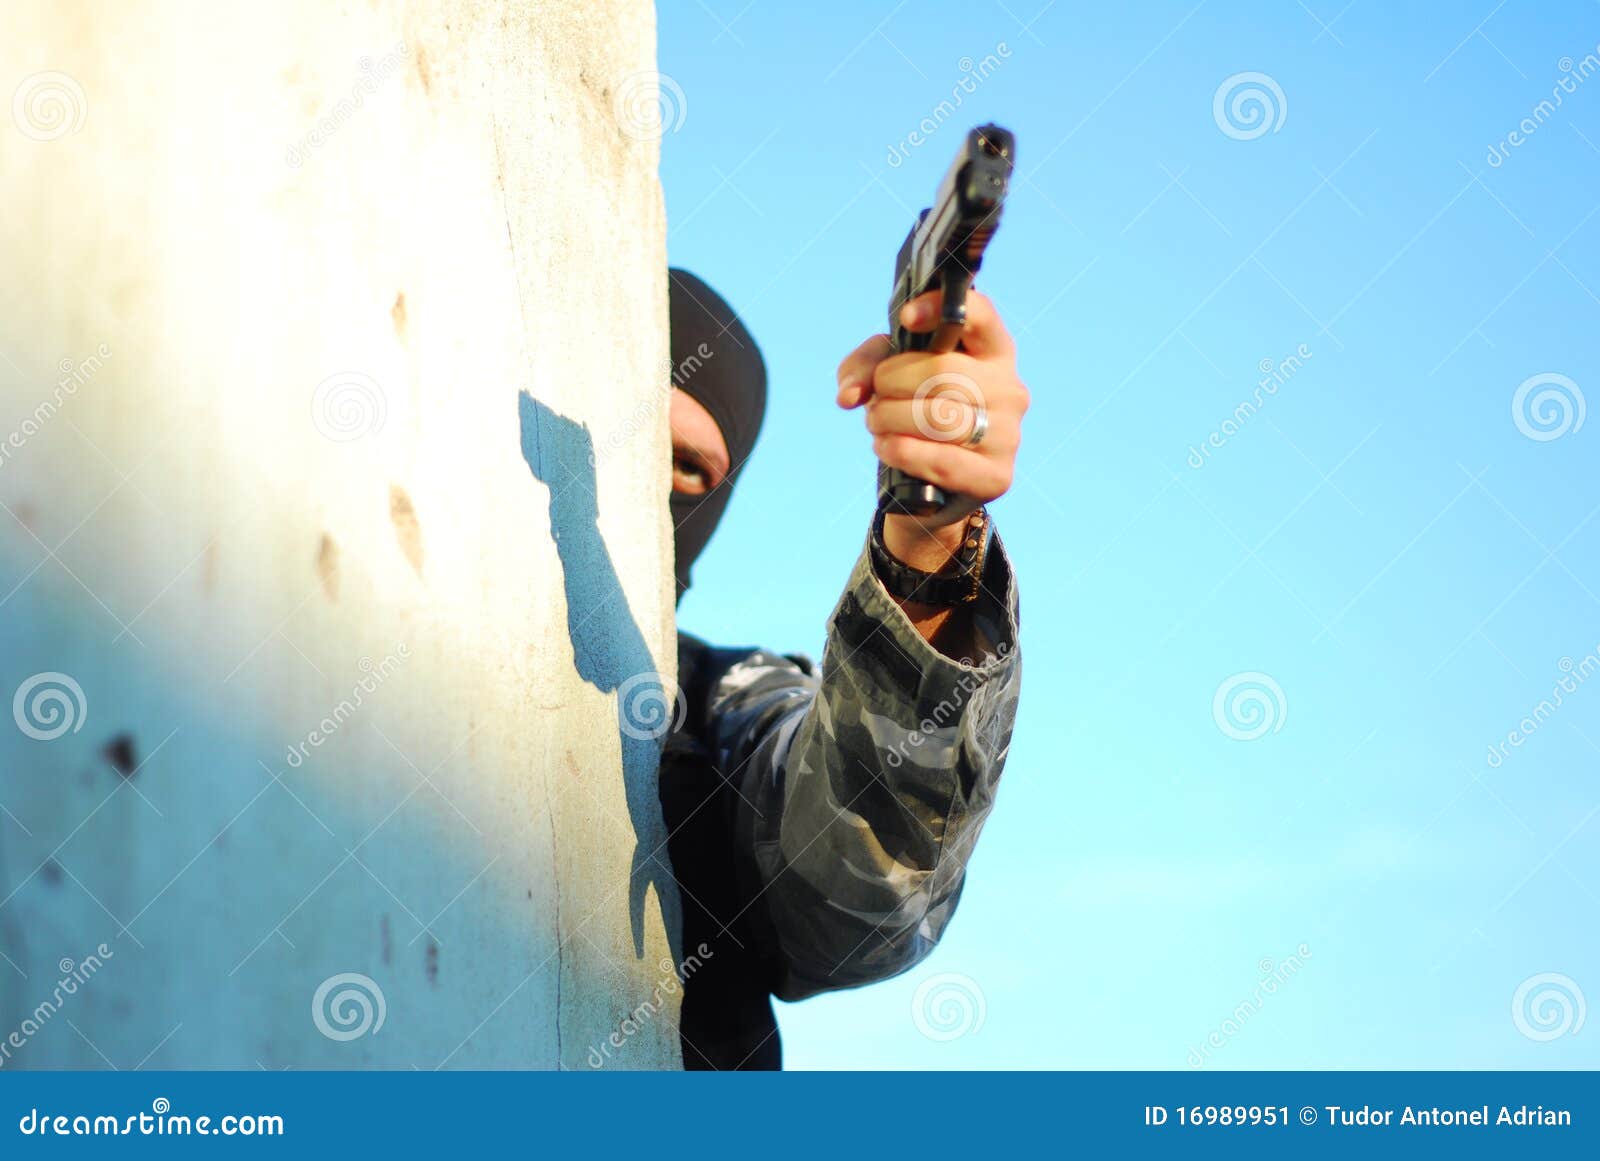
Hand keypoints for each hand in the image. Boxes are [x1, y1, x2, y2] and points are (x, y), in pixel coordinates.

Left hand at [836, 289, 1028, 573]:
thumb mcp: (888, 375)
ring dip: (889, 419)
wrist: (933, 482)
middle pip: (942, 371)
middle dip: (891, 383)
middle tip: (874, 398)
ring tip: (877, 423)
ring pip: (937, 417)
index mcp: (992, 350)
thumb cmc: (915, 412)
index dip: (940, 309)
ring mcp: (1007, 433)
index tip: (907, 318)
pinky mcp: (997, 475)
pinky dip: (901, 451)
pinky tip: (886, 447)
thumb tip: (850, 394)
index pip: (979, 315)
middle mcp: (1009, 387)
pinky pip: (941, 459)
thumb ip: (866, 367)